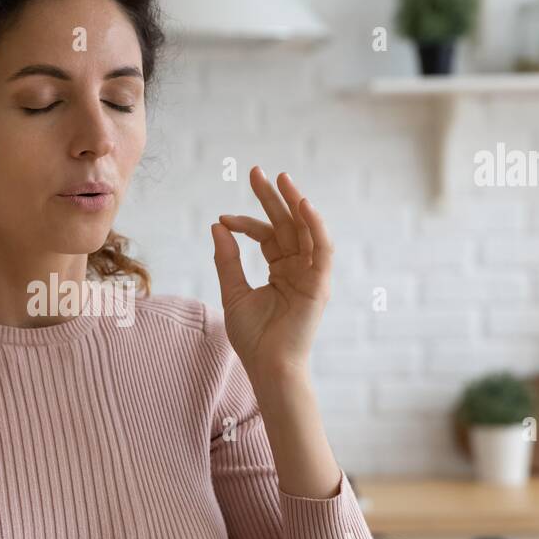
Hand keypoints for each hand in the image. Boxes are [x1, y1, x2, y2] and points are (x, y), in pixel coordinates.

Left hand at [210, 166, 332, 381]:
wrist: (268, 366)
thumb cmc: (253, 338)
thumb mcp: (233, 292)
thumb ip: (227, 260)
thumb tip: (217, 226)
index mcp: (281, 271)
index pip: (266, 236)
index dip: (245, 224)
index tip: (223, 218)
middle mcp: (299, 269)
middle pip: (287, 225)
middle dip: (273, 198)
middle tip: (256, 171)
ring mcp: (311, 275)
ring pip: (306, 230)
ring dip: (295, 202)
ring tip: (281, 178)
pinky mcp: (321, 284)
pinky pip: (322, 248)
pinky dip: (315, 225)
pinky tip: (302, 204)